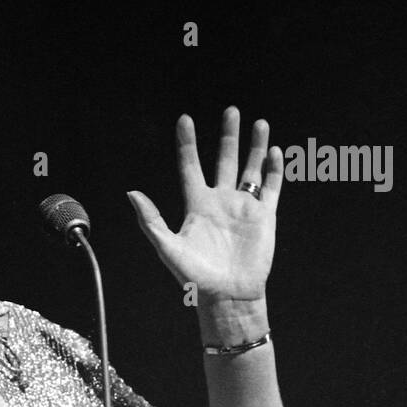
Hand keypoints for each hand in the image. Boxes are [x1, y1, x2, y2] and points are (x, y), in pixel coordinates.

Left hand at [126, 107, 282, 302]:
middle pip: (224, 160)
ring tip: (259, 122)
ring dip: (255, 146)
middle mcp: (220, 201)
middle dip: (228, 136)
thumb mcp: (167, 247)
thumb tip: (131, 193)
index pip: (190, 166)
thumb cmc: (194, 277)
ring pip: (251, 169)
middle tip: (231, 110)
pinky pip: (270, 187)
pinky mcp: (265, 216)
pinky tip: (274, 151)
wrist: (226, 296)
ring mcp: (243, 207)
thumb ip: (151, 220)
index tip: (185, 119)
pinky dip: (273, 169)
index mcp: (196, 205)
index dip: (187, 143)